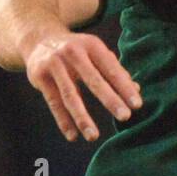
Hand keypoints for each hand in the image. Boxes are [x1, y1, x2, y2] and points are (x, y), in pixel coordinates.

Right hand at [24, 31, 142, 141]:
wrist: (39, 39)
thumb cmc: (78, 51)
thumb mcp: (96, 53)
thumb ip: (115, 70)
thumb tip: (137, 89)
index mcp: (92, 45)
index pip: (112, 69)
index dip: (125, 87)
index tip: (137, 105)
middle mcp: (73, 52)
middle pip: (94, 80)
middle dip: (110, 100)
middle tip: (125, 117)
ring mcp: (54, 64)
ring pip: (70, 96)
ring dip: (82, 118)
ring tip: (93, 136)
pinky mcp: (39, 76)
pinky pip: (53, 102)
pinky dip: (63, 120)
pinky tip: (73, 135)